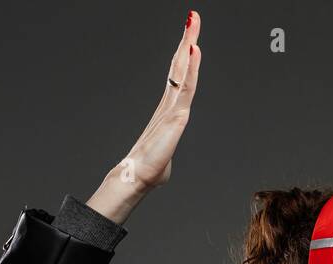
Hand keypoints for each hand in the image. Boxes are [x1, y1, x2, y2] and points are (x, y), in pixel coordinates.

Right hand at [86, 11, 202, 223]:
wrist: (138, 176)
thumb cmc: (149, 169)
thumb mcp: (163, 155)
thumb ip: (165, 151)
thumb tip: (161, 163)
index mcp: (169, 109)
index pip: (179, 76)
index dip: (184, 56)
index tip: (189, 37)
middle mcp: (170, 103)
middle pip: (180, 65)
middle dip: (186, 40)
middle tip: (192, 18)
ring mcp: (172, 106)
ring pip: (183, 70)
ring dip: (188, 45)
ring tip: (192, 23)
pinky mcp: (176, 115)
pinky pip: (186, 86)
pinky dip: (191, 67)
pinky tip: (194, 51)